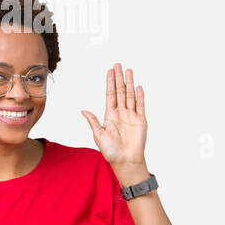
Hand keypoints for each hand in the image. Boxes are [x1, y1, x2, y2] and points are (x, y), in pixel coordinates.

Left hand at [81, 63, 147, 181]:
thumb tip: (83, 110)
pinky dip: (139, 96)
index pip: (110, 94)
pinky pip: (140, 105)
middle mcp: (121, 113)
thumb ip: (93, 121)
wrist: (125, 160)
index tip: (109, 71)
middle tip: (118, 64)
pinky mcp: (141, 120)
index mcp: (109, 115)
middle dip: (119, 78)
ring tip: (129, 71)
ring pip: (130, 95)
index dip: (110, 82)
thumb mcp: (98, 135)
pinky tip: (138, 86)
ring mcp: (131, 115)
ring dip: (129, 83)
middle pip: (120, 91)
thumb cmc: (110, 150)